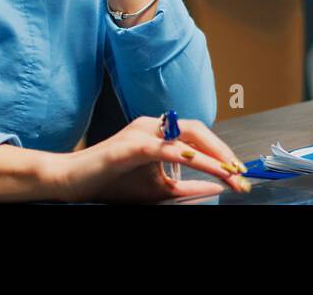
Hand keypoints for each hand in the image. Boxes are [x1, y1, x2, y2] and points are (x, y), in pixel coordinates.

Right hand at [51, 116, 250, 203]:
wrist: (72, 182)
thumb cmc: (112, 182)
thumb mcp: (158, 189)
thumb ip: (186, 185)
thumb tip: (216, 186)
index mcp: (158, 131)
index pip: (198, 136)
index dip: (221, 152)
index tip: (239, 173)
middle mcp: (152, 125)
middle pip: (198, 129)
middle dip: (223, 151)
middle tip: (240, 173)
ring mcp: (141, 132)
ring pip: (187, 134)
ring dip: (213, 154)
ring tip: (230, 172)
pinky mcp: (131, 146)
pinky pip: (168, 149)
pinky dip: (191, 158)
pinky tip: (206, 167)